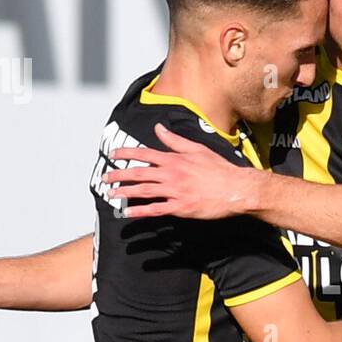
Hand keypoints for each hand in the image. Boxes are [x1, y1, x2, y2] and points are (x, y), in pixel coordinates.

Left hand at [105, 123, 259, 219]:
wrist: (236, 189)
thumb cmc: (220, 169)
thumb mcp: (197, 149)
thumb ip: (175, 140)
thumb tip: (159, 128)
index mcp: (175, 159)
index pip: (144, 154)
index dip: (126, 154)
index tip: (113, 155)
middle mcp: (171, 174)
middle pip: (138, 173)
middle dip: (119, 175)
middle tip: (105, 178)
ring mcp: (175, 191)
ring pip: (143, 191)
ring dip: (125, 193)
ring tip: (111, 195)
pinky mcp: (180, 208)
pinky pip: (156, 209)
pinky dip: (140, 211)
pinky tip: (128, 213)